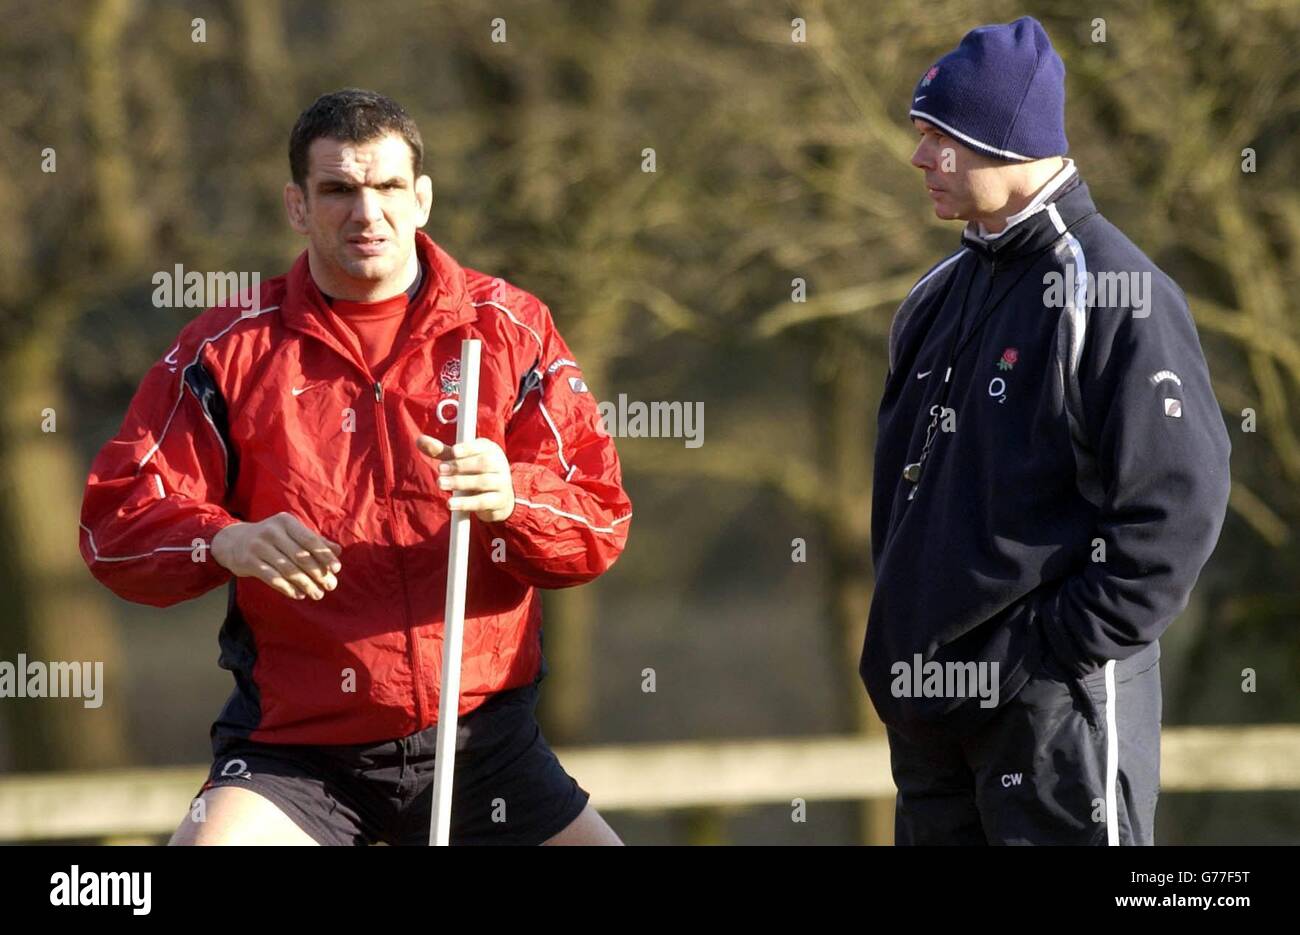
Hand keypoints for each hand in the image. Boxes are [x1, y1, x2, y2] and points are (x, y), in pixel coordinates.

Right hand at [211, 512, 341, 600]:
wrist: (233, 541)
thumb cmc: (271, 538)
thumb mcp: (290, 533)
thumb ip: (314, 541)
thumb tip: (338, 551)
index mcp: (286, 522)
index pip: (310, 540)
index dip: (325, 555)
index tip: (337, 569)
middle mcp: (272, 532)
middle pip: (300, 557)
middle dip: (318, 573)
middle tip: (330, 586)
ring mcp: (259, 547)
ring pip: (288, 569)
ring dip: (306, 584)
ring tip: (317, 594)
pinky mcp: (249, 562)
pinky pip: (272, 578)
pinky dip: (288, 588)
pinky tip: (299, 595)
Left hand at [416, 435, 514, 522]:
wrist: (499, 498)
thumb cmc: (475, 473)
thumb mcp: (460, 461)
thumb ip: (442, 452)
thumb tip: (420, 440)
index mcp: (490, 450)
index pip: (481, 446)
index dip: (467, 449)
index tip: (452, 452)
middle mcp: (499, 464)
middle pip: (483, 463)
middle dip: (460, 466)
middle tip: (440, 470)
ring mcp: (502, 483)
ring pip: (483, 482)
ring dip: (460, 482)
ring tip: (440, 484)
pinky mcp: (500, 501)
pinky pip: (483, 501)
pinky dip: (466, 503)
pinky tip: (451, 504)